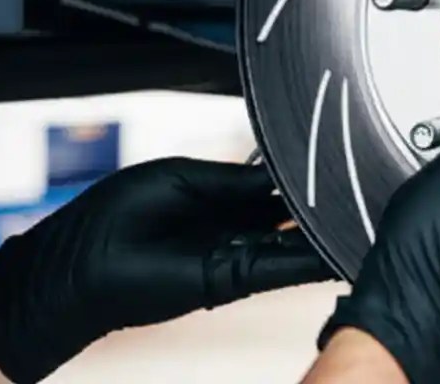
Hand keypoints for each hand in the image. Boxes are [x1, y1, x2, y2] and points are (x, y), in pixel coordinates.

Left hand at [0, 158, 334, 382]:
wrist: (75, 271)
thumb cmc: (108, 220)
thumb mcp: (182, 179)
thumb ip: (238, 181)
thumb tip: (282, 175)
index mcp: (218, 194)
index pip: (275, 182)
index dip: (305, 173)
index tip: (340, 160)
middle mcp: (232, 226)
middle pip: (291, 213)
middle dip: (322, 202)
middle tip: (362, 188)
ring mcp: (235, 254)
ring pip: (293, 242)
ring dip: (325, 233)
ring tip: (364, 216)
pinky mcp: (233, 280)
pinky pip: (281, 267)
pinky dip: (312, 261)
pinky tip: (339, 248)